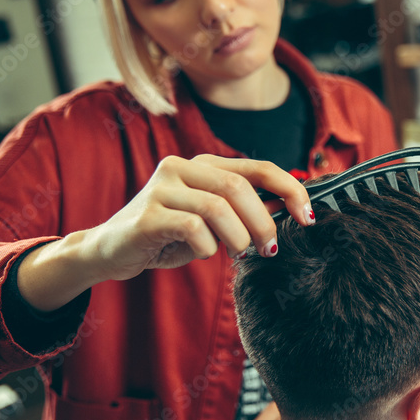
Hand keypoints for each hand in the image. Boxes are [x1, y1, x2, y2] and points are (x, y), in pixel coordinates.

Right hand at [83, 154, 312, 282]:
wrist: (110, 251)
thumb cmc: (167, 236)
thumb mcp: (213, 222)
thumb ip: (245, 211)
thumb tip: (290, 207)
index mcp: (202, 165)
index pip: (258, 168)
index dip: (290, 189)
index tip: (308, 217)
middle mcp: (181, 167)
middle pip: (240, 188)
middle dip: (264, 222)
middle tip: (269, 248)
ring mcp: (161, 188)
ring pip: (218, 207)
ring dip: (237, 237)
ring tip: (237, 253)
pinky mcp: (147, 214)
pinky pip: (193, 228)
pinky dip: (207, 247)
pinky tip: (201, 253)